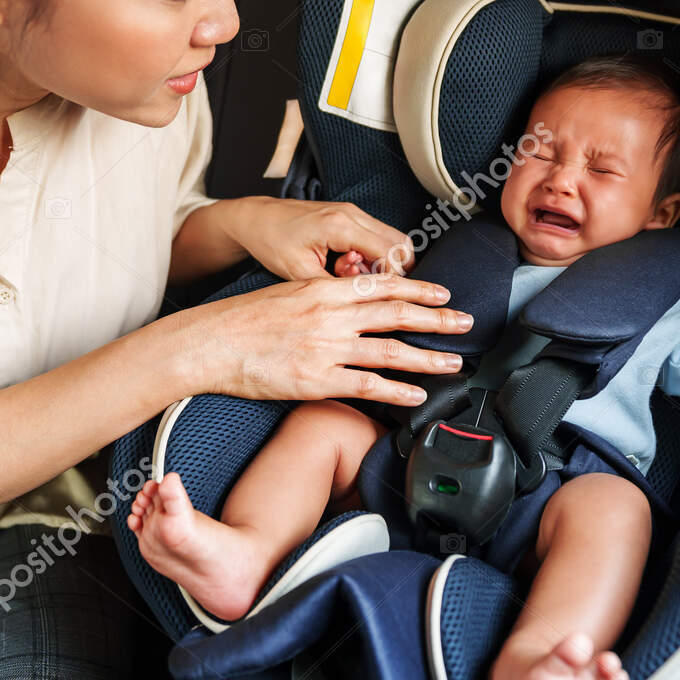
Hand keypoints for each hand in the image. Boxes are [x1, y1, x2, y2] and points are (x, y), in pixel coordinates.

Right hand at [173, 272, 471, 406]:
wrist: (212, 342)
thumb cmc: (244, 318)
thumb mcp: (289, 291)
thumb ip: (325, 296)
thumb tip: (354, 301)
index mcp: (325, 290)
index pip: (385, 285)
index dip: (421, 289)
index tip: (445, 295)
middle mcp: (332, 316)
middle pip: (398, 315)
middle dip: (438, 320)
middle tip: (467, 323)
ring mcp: (327, 349)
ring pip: (392, 351)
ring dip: (429, 358)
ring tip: (453, 363)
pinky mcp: (317, 381)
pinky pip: (368, 385)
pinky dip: (397, 391)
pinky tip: (417, 394)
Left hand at [227, 197, 414, 280]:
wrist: (256, 219)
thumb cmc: (272, 242)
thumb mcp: (300, 273)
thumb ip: (335, 288)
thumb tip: (362, 306)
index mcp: (341, 226)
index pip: (390, 253)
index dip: (393, 279)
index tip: (380, 298)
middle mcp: (352, 214)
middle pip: (401, 244)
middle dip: (392, 271)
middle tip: (366, 286)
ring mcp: (353, 212)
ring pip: (393, 239)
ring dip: (383, 263)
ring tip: (352, 276)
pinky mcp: (350, 216)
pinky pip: (378, 236)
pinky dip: (373, 255)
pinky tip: (347, 267)